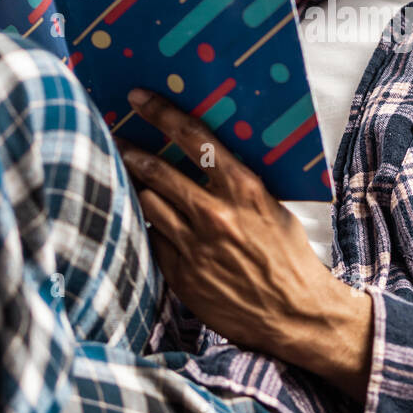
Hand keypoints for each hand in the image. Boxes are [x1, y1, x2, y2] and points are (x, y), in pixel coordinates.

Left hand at [115, 88, 372, 401]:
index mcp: (243, 189)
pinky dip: (152, 227)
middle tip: (116, 137)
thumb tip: (207, 157)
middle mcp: (215, 213)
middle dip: (131, 149)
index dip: (161, 113)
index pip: (193, 138)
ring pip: (148, 203)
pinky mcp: (183, 275)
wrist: (296, 314)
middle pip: (157, 170)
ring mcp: (195, 246)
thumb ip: (239, 185)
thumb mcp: (273, 208)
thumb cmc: (289, 256)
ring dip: (137, 187)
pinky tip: (151, 221)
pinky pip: (154, 240)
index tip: (138, 98)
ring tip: (128, 176)